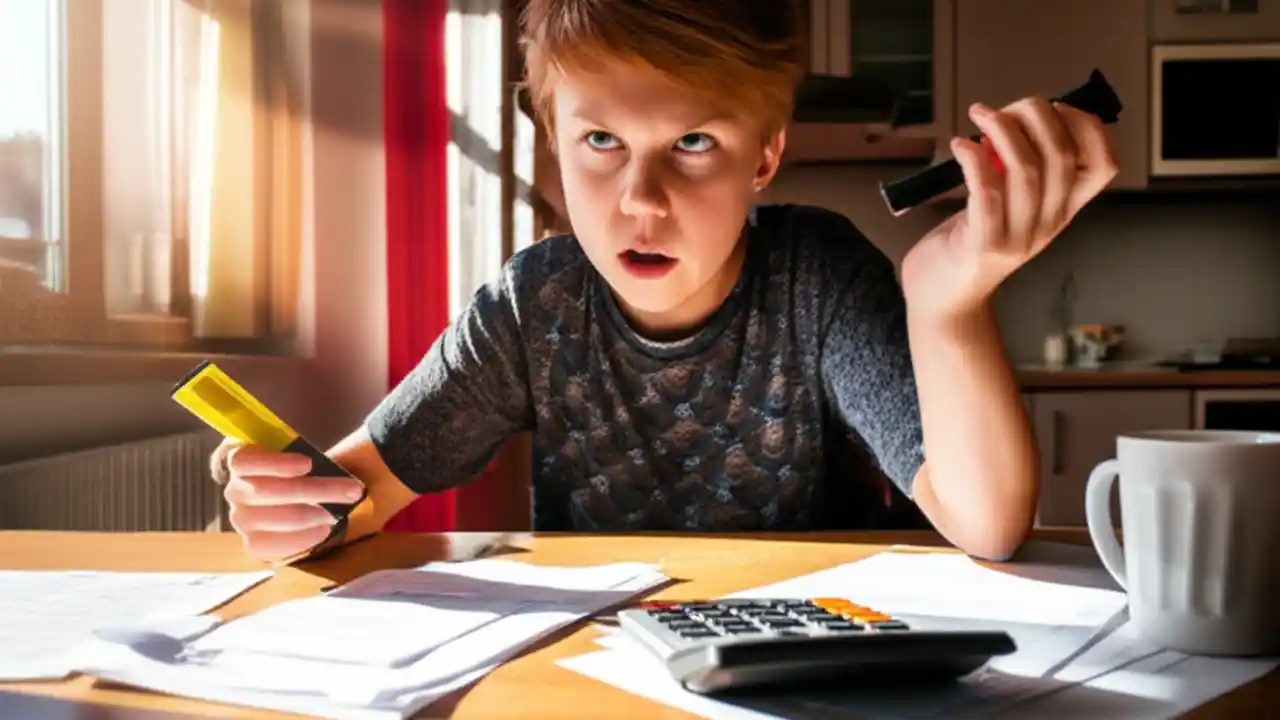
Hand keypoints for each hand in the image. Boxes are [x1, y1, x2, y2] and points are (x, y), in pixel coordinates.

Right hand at [222, 443, 364, 560]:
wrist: (288, 497)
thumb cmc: (298, 470)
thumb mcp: (298, 454)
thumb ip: (305, 456)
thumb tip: (332, 468)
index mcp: (241, 460)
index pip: (245, 462)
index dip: (275, 463)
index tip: (308, 464)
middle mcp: (235, 491)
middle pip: (269, 492)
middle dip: (317, 490)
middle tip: (352, 490)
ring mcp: (241, 519)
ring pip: (278, 518)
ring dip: (315, 515)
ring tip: (339, 512)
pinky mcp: (253, 543)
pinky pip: (275, 546)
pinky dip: (304, 538)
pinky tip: (324, 530)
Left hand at [901, 97, 1118, 323]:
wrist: (942, 303)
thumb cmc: (968, 245)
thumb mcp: (1006, 206)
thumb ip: (1014, 171)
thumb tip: (1012, 120)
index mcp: (1061, 211)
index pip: (1103, 166)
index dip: (1088, 127)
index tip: (1056, 106)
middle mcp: (1047, 224)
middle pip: (1062, 156)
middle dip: (1036, 116)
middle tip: (1004, 108)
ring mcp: (1018, 237)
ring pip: (1027, 170)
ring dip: (1003, 130)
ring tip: (979, 114)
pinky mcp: (982, 245)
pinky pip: (987, 193)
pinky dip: (974, 159)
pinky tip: (960, 145)